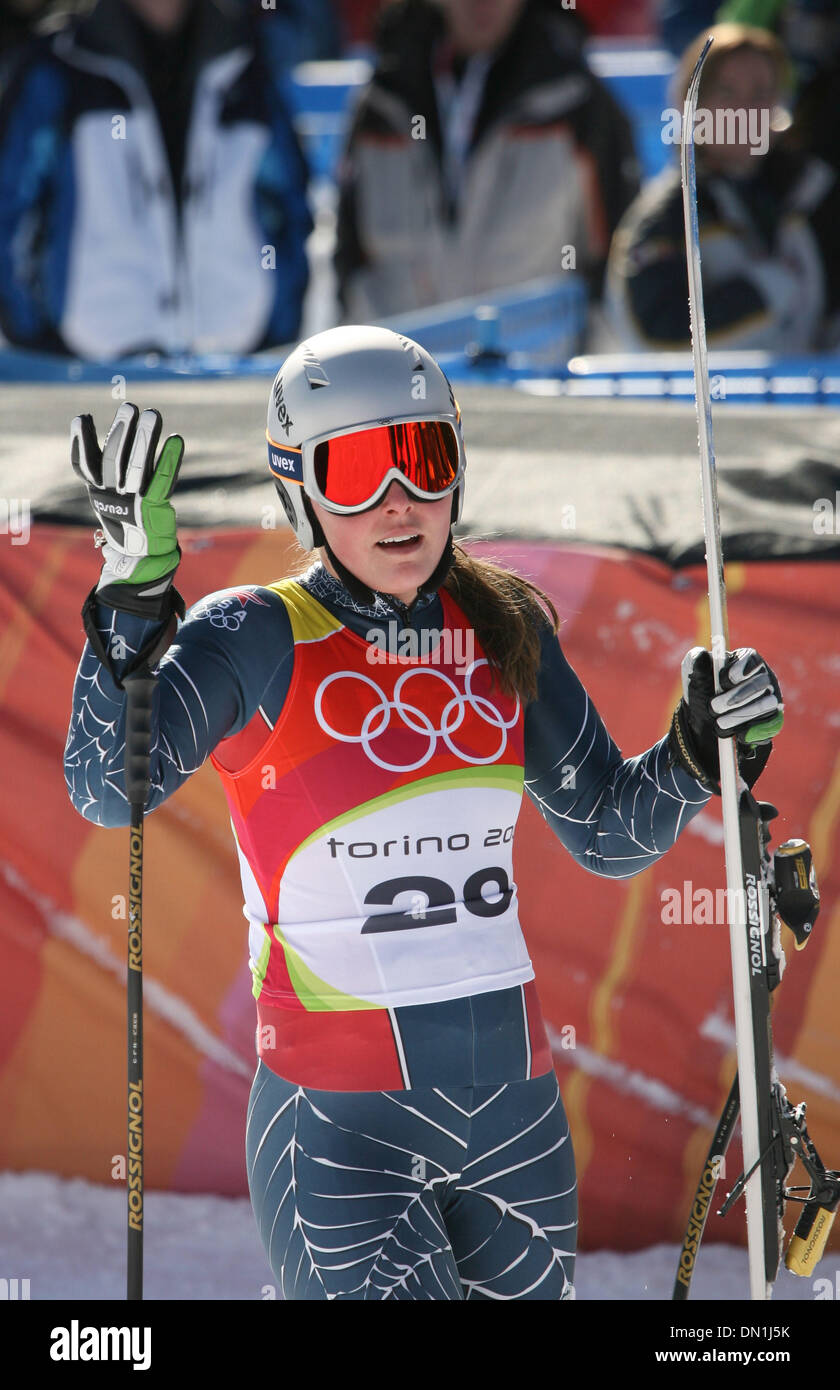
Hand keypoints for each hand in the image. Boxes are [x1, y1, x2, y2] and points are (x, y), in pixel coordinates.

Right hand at [72, 403, 182, 618]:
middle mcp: (112, 496)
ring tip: (152, 413)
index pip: (84, 465)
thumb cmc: (128, 520)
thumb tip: (108, 435)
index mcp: (98, 491)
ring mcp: (133, 503)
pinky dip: (169, 459)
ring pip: (137, 466)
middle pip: (113, 460)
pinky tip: (176, 440)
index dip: (81, 441)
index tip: (82, 418)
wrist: (141, 557)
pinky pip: (162, 480)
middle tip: (129, 406)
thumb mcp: (110, 496)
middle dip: (121, 432)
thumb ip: (107, 470)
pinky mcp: (155, 508)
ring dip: (145, 438)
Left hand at [668, 647, 783, 792]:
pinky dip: (756, 731)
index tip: (722, 682)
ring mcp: (772, 698)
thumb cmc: (702, 692)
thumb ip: (695, 663)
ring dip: (742, 716)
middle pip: (760, 684)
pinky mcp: (773, 719)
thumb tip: (701, 654)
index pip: (751, 660)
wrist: (705, 721)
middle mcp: (763, 677)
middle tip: (713, 708)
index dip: (738, 671)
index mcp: (745, 660)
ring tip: (719, 724)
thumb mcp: (694, 677)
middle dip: (735, 698)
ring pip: (767, 705)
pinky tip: (740, 736)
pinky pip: (773, 725)